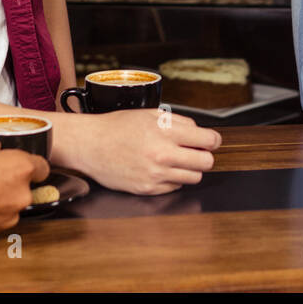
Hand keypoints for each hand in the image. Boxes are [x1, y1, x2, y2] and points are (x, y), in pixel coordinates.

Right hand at [70, 109, 221, 195]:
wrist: (90, 145)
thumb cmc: (116, 127)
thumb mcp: (149, 114)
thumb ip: (177, 122)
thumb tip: (198, 131)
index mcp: (165, 132)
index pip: (209, 140)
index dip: (212, 140)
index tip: (210, 141)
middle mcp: (163, 155)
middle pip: (207, 162)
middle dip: (203, 155)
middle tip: (194, 151)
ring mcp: (156, 174)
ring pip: (194, 177)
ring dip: (190, 168)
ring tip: (175, 160)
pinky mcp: (148, 189)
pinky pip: (175, 186)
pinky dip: (173, 178)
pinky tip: (160, 169)